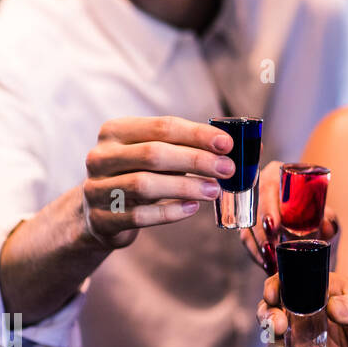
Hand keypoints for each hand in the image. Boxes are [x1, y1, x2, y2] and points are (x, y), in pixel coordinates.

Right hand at [81, 116, 235, 249]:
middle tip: (227, 169)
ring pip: (145, 184)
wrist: (100, 213)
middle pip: (153, 154)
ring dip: (186, 187)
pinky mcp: (102, 219)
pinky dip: (170, 212)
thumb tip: (249, 146)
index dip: (197, 134)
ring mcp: (97, 189)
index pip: (162, 126)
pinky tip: (192, 208)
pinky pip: (140, 216)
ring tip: (214, 190)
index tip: (227, 143)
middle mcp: (101, 157)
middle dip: (196, 160)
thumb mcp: (159, 155)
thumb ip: (193, 147)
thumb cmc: (140, 174)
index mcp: (116, 131)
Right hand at [241, 161, 339, 273]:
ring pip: (248, 226)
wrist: (319, 232)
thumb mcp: (328, 217)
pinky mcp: (248, 226)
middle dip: (261, 231)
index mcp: (279, 175)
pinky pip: (248, 239)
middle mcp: (261, 188)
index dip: (268, 207)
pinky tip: (267, 264)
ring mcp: (252, 208)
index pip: (268, 187)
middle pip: (254, 208)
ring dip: (258, 245)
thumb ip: (330, 221)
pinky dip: (256, 253)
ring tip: (271, 262)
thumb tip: (325, 226)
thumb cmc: (321, 218)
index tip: (274, 227)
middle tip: (271, 248)